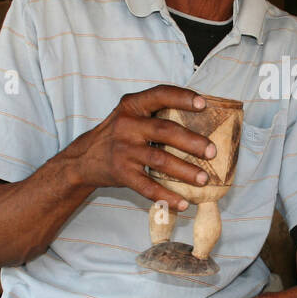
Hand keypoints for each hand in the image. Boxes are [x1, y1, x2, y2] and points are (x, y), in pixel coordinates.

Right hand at [71, 84, 215, 207]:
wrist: (84, 159)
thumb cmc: (119, 134)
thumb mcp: (130, 115)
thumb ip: (155, 112)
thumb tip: (202, 120)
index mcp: (132, 105)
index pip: (160, 95)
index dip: (182, 98)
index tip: (204, 104)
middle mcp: (127, 125)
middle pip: (165, 130)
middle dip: (192, 141)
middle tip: (212, 151)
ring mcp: (123, 150)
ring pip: (160, 160)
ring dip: (185, 171)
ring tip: (204, 179)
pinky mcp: (121, 173)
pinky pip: (147, 186)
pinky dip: (166, 196)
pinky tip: (182, 203)